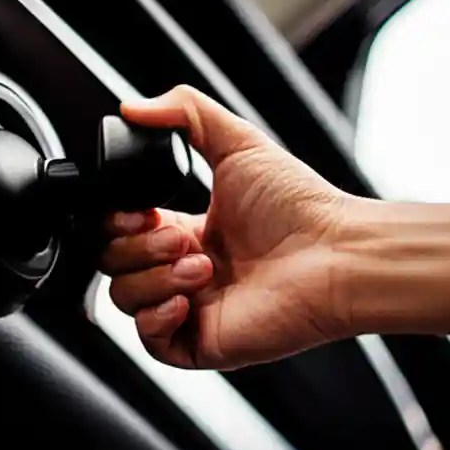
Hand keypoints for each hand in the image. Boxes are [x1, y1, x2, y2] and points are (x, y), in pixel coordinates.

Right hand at [100, 85, 352, 368]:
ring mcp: (193, 309)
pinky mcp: (203, 343)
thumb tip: (132, 107)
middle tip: (181, 237)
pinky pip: (151, 343)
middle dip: (137, 247)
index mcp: (188, 230)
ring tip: (200, 265)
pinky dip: (155, 319)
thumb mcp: (238, 141)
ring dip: (152, 278)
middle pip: (114, 264)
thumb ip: (185, 110)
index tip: (140, 209)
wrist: (335, 254)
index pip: (123, 230)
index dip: (119, 220)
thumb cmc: (301, 205)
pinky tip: (185, 298)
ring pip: (125, 301)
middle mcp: (186, 271)